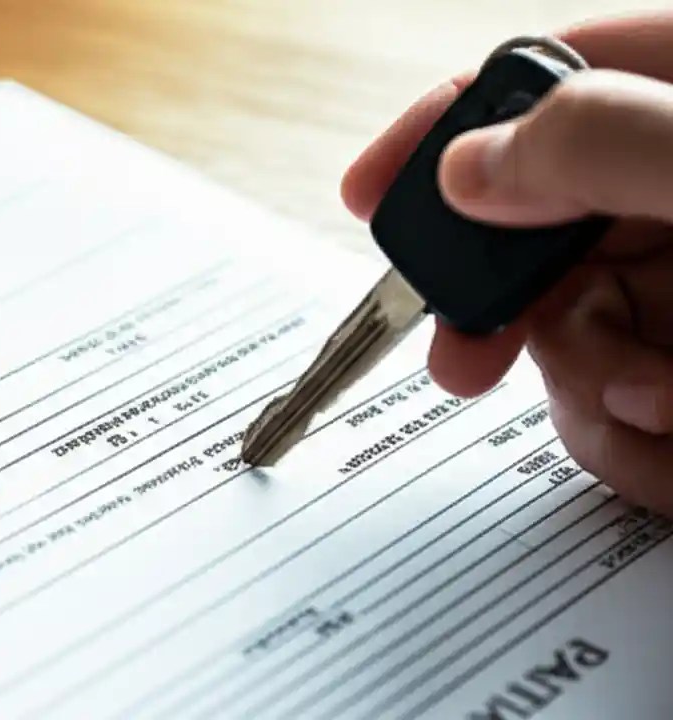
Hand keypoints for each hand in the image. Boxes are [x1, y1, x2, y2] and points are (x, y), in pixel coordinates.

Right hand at [341, 11, 672, 513]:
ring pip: (570, 336)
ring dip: (593, 391)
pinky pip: (620, 412)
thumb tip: (466, 171)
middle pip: (531, 231)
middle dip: (501, 311)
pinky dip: (639, 446)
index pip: (536, 83)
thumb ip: (596, 143)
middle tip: (462, 359)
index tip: (363, 192)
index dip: (440, 132)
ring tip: (664, 401)